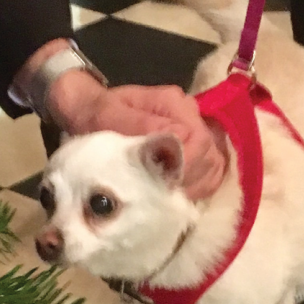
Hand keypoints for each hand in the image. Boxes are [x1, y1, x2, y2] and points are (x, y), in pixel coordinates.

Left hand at [48, 72, 225, 200]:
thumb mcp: (107, 117)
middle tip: (163, 200)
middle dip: (191, 182)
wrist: (89, 109)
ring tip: (169, 201)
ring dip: (196, 187)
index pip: (198, 141)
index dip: (186, 168)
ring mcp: (194, 129)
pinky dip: (198, 187)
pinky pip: (209, 171)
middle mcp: (189, 114)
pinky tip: (177, 196)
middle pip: (210, 156)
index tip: (164, 187)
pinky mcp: (192, 147)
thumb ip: (139, 126)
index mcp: (172, 103)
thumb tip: (175, 141)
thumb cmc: (96, 115)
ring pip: (214, 166)